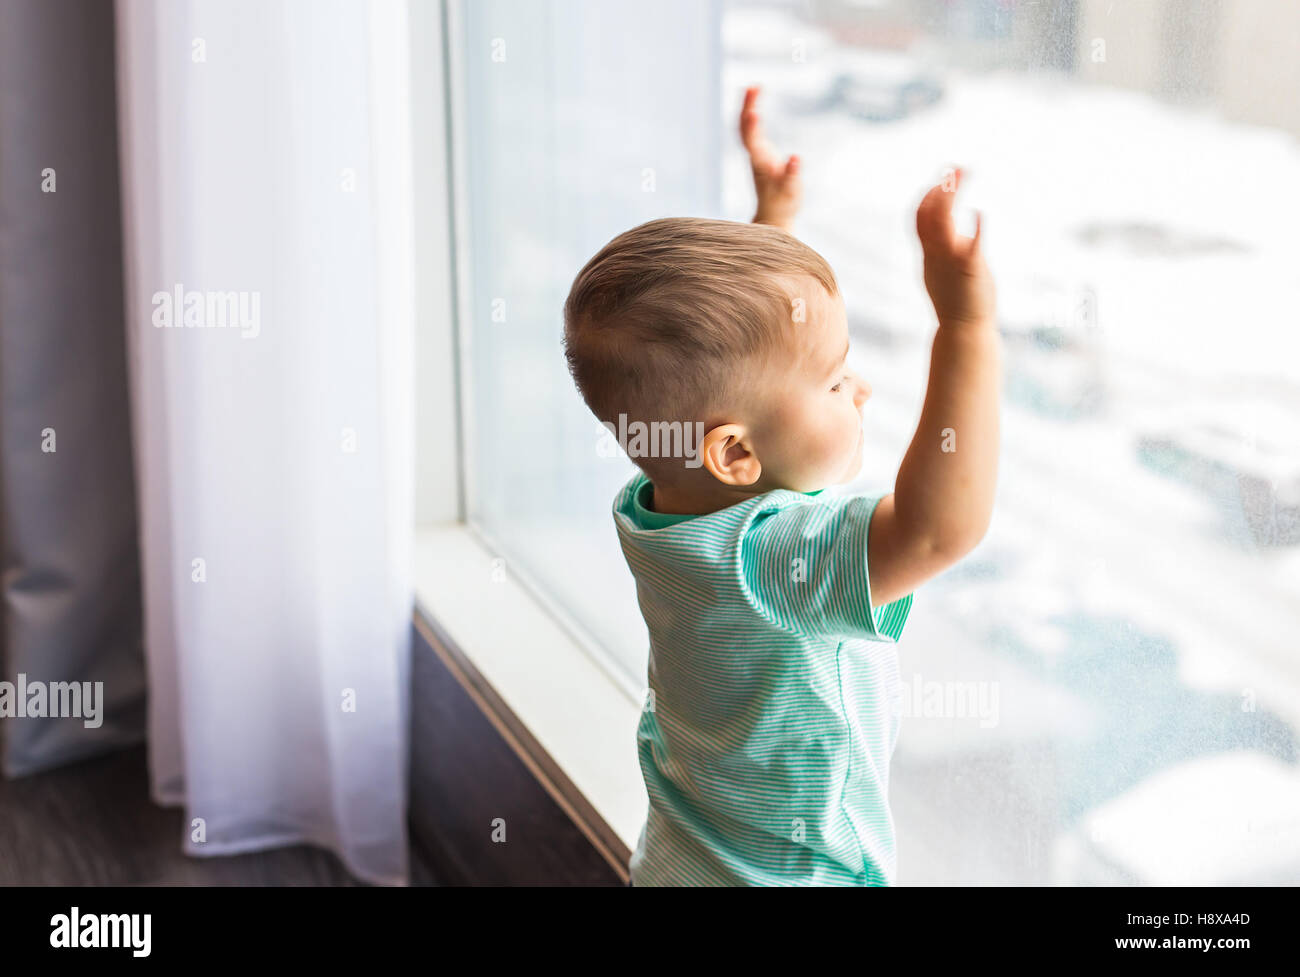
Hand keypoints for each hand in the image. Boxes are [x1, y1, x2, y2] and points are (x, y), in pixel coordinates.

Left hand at [741, 86, 800, 231]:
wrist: (772, 217)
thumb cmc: (783, 205)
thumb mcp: (791, 192)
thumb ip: (792, 175)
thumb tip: (796, 157)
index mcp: (761, 164)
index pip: (752, 142)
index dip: (751, 127)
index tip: (752, 111)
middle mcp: (754, 157)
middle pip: (745, 129)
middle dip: (748, 107)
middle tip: (754, 86)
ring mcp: (755, 155)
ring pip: (745, 128)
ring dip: (747, 107)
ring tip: (754, 87)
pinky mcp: (759, 154)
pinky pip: (751, 131)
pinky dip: (752, 115)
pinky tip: (755, 104)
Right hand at [916, 167, 994, 327]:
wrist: (963, 329)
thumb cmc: (959, 301)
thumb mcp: (946, 271)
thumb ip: (949, 250)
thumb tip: (962, 234)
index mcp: (928, 254)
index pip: (919, 217)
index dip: (928, 195)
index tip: (943, 179)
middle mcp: (935, 254)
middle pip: (926, 214)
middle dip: (939, 188)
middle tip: (957, 169)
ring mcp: (950, 260)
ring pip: (942, 222)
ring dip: (952, 195)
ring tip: (965, 176)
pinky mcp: (970, 268)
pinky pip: (971, 243)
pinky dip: (975, 226)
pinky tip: (981, 213)